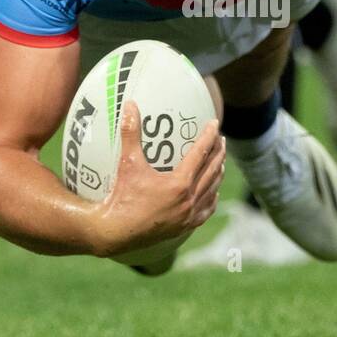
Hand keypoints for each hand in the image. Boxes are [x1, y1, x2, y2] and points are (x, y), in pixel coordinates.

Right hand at [95, 101, 224, 256]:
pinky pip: (205, 211)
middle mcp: (189, 199)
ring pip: (212, 190)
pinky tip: (213, 193)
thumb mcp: (127, 163)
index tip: (214, 124)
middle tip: (221, 140)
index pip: (200, 153)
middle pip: (212, 171)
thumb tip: (129, 105)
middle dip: (218, 153)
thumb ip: (130, 132)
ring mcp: (188, 215)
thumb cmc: (121, 197)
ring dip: (218, 174)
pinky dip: (212, 199)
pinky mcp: (184, 227)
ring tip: (220, 163)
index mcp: (179, 183)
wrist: (115, 232)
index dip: (208, 136)